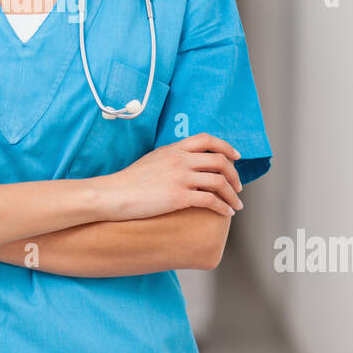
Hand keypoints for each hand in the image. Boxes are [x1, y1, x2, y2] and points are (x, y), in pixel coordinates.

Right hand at [95, 133, 243, 220]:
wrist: (114, 194)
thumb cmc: (130, 181)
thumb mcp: (153, 159)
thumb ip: (172, 157)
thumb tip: (187, 161)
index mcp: (174, 148)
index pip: (208, 140)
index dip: (226, 148)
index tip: (236, 158)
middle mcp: (180, 160)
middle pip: (220, 161)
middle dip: (234, 175)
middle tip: (238, 188)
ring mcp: (180, 177)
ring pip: (219, 181)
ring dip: (232, 194)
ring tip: (236, 204)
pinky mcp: (179, 197)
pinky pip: (210, 200)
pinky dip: (222, 207)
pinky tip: (225, 213)